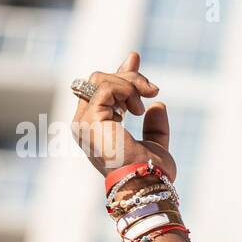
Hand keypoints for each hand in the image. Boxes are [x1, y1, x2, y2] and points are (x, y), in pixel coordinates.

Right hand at [70, 50, 175, 180]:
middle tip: (153, 89)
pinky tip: (139, 109)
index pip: (101, 91)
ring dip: (130, 83)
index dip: (119, 73)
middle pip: (98, 81)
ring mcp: (84, 122)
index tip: (134, 57)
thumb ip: (154, 126)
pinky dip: (126, 89)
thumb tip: (158, 105)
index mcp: (96, 129)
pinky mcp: (89, 120)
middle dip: (128, 77)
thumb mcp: (156, 144)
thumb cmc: (152, 173)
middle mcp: (84, 124)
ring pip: (100, 79)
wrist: (147, 185)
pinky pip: (104, 87)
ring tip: (148, 101)